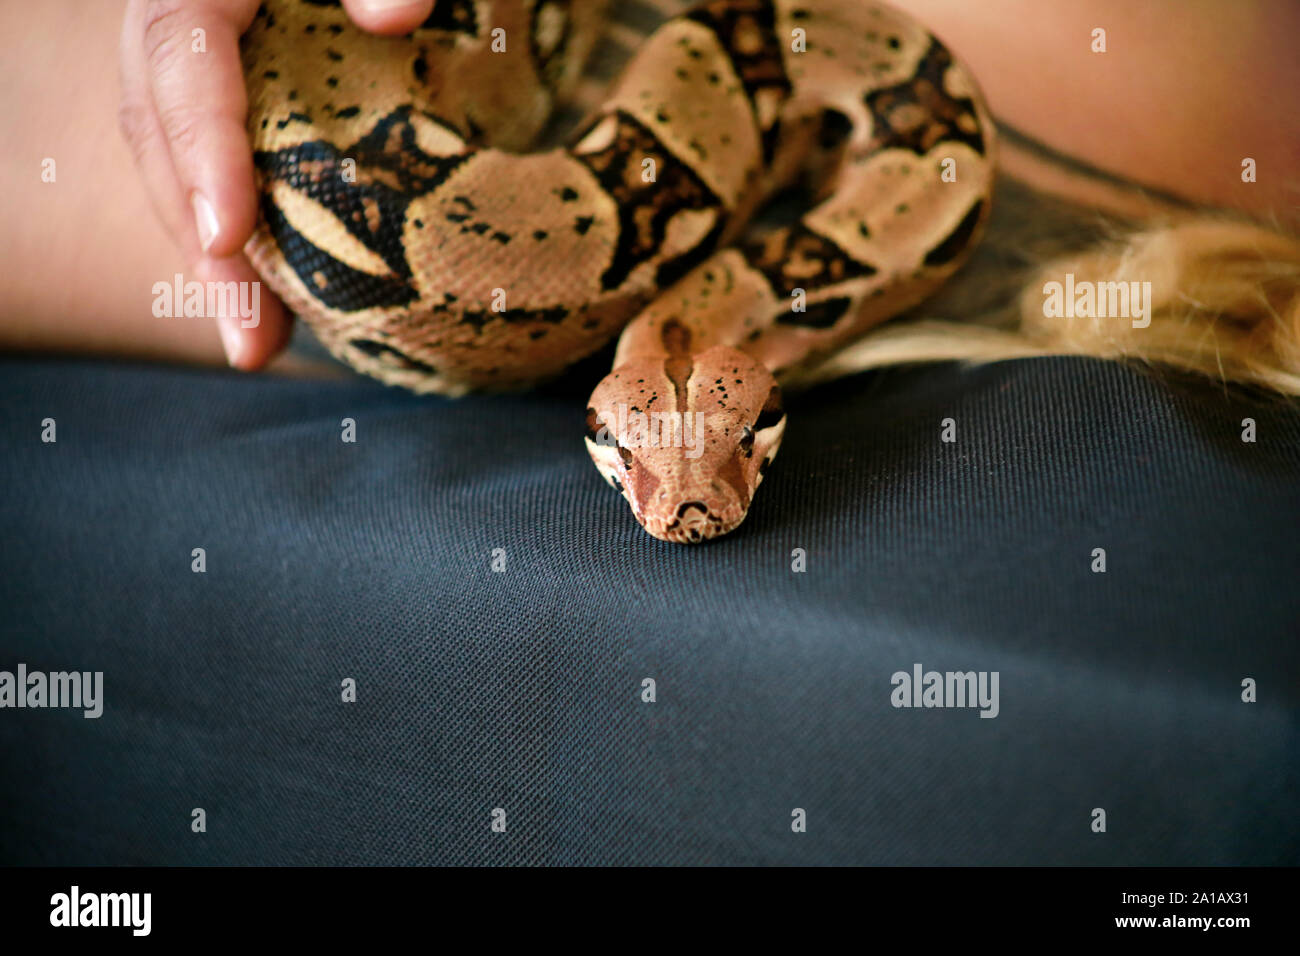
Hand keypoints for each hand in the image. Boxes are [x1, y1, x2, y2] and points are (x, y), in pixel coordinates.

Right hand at [117, 0, 433, 367]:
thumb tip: (389, 15)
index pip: (180, 53)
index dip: (199, 146)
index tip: (229, 234)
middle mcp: (191, 23)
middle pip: (164, 131)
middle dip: (202, 241)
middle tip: (249, 339)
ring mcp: (210, 68)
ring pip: (180, 167)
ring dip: (219, 264)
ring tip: (258, 347)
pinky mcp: (240, 108)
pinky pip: (218, 174)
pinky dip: (246, 243)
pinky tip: (273, 311)